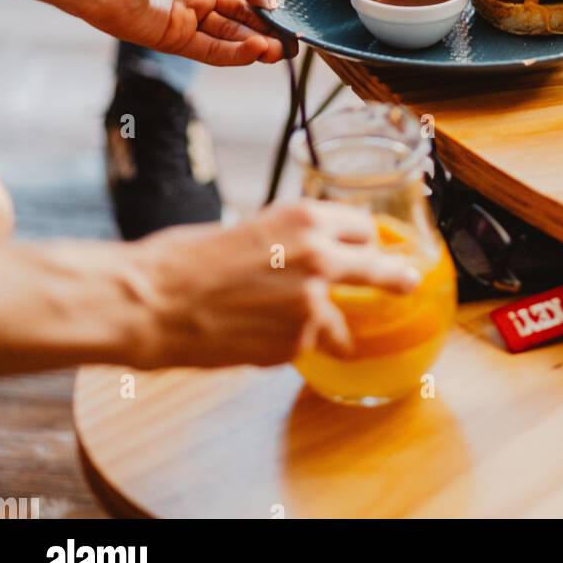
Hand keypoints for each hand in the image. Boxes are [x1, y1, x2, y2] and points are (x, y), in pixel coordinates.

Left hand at [72, 0, 290, 66]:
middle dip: (266, 29)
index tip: (290, 18)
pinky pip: (209, 50)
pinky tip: (255, 51)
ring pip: (228, 36)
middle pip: (239, 16)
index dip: (267, 4)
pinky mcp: (171, 39)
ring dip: (254, 44)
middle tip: (290, 43)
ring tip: (279, 51)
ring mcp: (184, 16)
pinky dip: (234, 53)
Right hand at [133, 200, 420, 367]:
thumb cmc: (187, 258)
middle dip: (395, 277)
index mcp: (307, 218)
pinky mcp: (297, 343)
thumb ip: (291, 239)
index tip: (370, 248)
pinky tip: (257, 335)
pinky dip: (292, 344)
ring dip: (325, 321)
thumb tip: (312, 251)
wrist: (154, 300)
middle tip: (408, 282)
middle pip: (378, 267)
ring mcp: (312, 303)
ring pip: (341, 317)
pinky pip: (309, 344)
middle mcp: (320, 256)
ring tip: (287, 323)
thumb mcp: (251, 226)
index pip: (363, 227)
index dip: (363, 240)